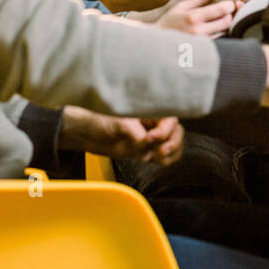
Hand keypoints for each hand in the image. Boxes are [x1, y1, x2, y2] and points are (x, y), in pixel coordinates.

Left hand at [60, 106, 184, 165]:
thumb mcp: (119, 124)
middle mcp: (156, 121)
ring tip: (154, 157)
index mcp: (151, 109)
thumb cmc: (102, 120)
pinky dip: (166, 159)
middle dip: (171, 144)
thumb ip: (135, 134)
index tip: (150, 139)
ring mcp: (155, 135)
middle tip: (157, 152)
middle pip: (177, 132)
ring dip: (169, 153)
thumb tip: (147, 148)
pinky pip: (169, 155)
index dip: (164, 131)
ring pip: (176, 144)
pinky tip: (152, 159)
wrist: (91, 133)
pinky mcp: (151, 148)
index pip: (170, 120)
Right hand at [152, 0, 251, 35]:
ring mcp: (201, 43)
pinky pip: (219, 39)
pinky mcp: (203, 50)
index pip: (221, 9)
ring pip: (225, 31)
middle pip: (227, 22)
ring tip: (220, 18)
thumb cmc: (169, 22)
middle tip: (228, 11)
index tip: (230, 2)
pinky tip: (214, 28)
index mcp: (193, 17)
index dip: (230, 5)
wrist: (156, 45)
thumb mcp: (181, 6)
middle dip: (231, 15)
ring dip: (226, 24)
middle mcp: (198, 31)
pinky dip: (220, 32)